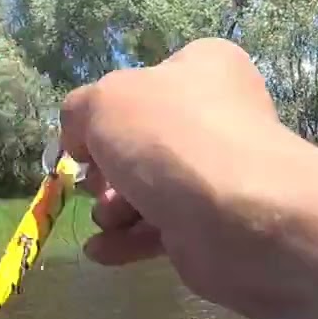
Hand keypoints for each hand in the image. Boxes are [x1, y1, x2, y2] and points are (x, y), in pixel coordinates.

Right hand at [59, 37, 317, 311]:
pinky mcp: (212, 225)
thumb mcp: (103, 102)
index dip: (107, 112)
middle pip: (140, 143)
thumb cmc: (170, 139)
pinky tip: (102, 250)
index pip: (146, 82)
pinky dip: (128, 240)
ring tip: (108, 219)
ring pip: (146, 189)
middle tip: (98, 185)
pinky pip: (158, 229)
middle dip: (107, 171)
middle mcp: (216, 117)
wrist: (238, 216)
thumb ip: (79, 112)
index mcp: (204, 68)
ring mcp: (216, 174)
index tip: (85, 141)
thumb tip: (83, 141)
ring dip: (113, 208)